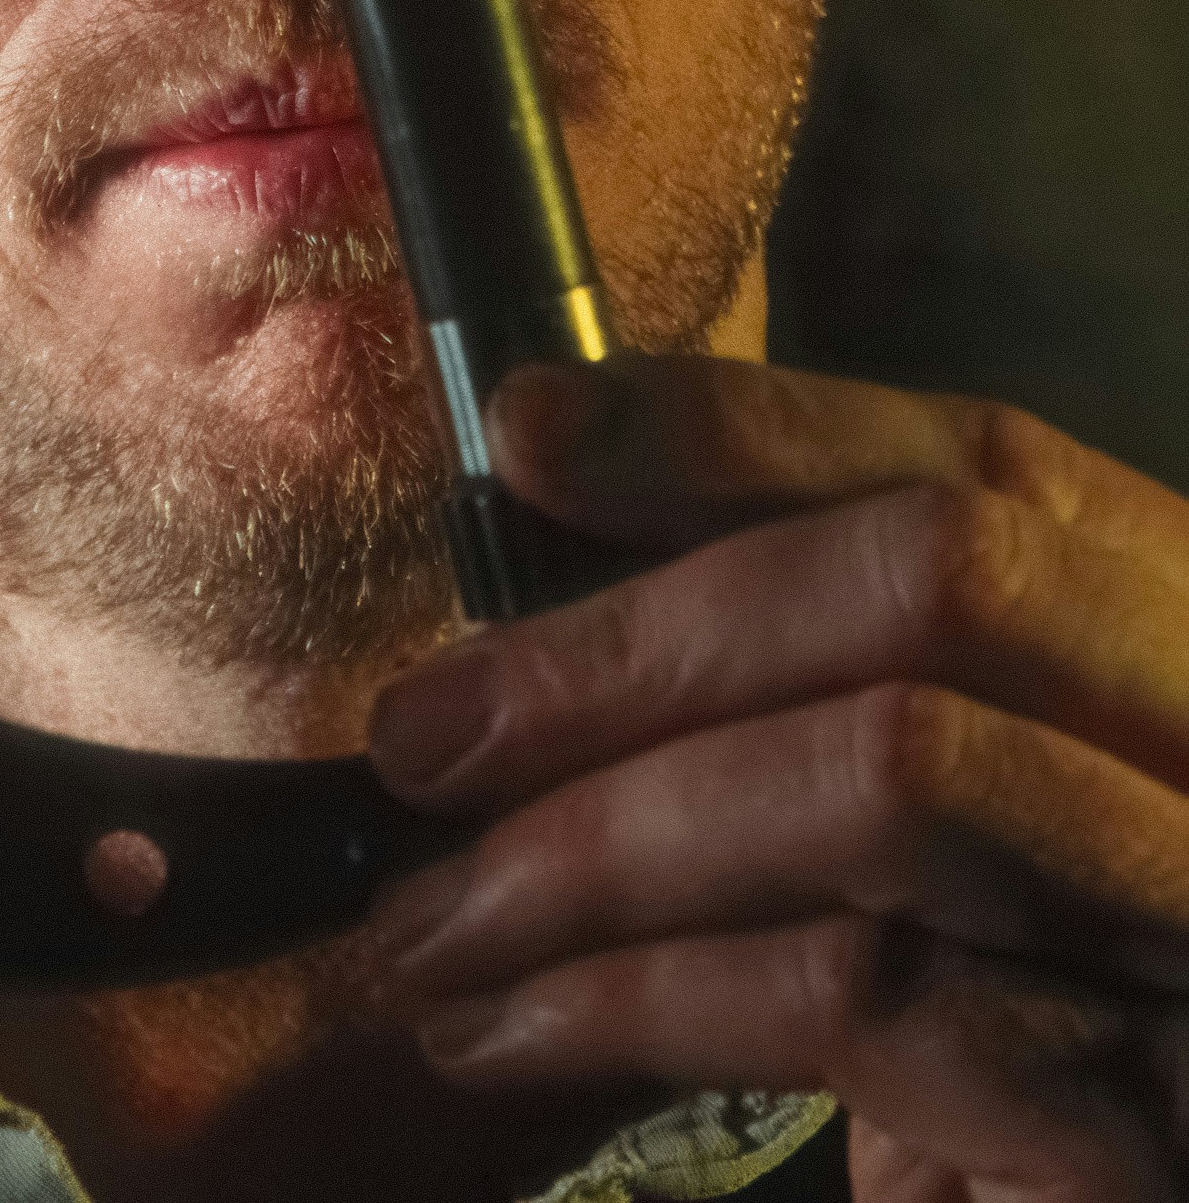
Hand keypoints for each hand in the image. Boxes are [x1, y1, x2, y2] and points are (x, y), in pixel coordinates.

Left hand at [365, 356, 1188, 1199]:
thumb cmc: (1029, 1019)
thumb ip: (818, 687)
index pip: (982, 458)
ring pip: (885, 775)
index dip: (746, 426)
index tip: (532, 430)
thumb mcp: (956, 816)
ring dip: (605, 842)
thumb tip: (542, 616)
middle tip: (423, 734)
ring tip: (431, 922)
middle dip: (641, 642)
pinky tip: (511, 1031)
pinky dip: (643, 998)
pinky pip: (860, 997)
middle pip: (932, 583)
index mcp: (1185, 619)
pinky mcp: (1165, 1110)